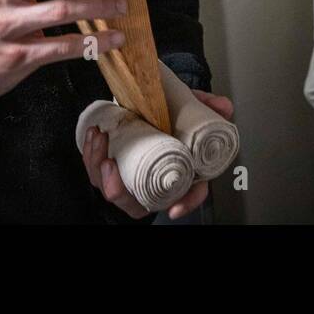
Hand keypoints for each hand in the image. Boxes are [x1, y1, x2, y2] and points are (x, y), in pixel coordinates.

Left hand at [84, 90, 234, 220]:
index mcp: (179, 173)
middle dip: (117, 189)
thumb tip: (223, 106)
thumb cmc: (173, 116)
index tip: (175, 209)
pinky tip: (94, 136)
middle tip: (110, 164)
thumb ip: (209, 106)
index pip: (189, 195)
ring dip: (98, 168)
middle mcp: (154, 181)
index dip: (185, 203)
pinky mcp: (113, 167)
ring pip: (111, 189)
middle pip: (136, 203)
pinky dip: (90, 156)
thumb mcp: (194, 107)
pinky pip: (96, 173)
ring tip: (99, 140)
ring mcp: (131, 177)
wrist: (151, 105)